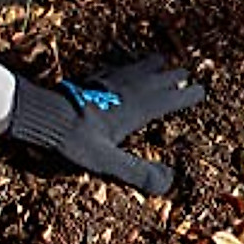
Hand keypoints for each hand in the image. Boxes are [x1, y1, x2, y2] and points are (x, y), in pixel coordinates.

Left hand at [5, 54, 204, 194]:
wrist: (42, 114)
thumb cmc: (74, 140)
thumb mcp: (107, 161)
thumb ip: (137, 172)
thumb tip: (168, 184)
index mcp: (136, 109)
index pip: (170, 99)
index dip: (187, 95)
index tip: (202, 91)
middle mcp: (126, 91)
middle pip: (156, 79)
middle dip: (173, 76)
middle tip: (186, 72)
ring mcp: (107, 82)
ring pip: (136, 68)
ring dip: (150, 64)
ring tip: (161, 58)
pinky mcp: (89, 78)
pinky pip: (113, 66)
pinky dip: (123, 63)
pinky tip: (119, 64)